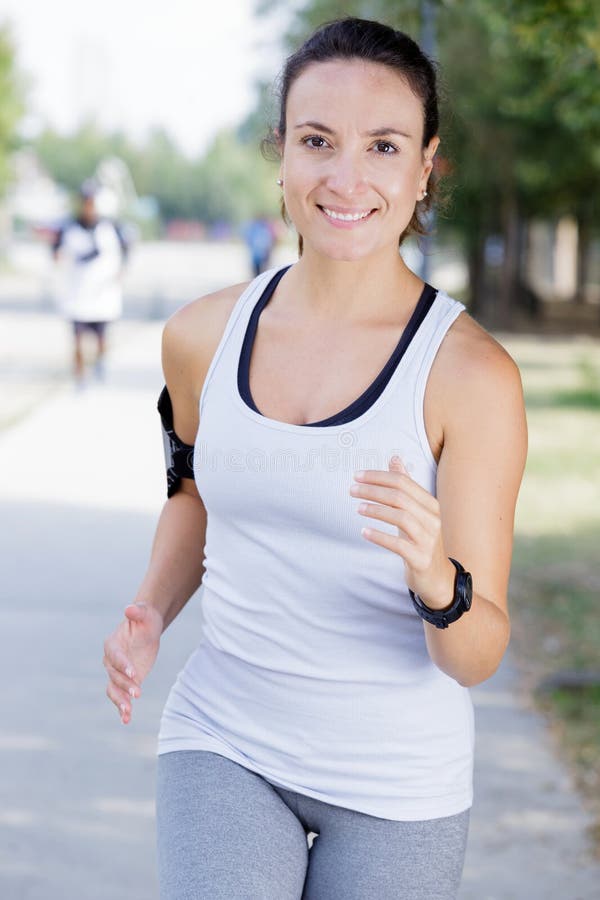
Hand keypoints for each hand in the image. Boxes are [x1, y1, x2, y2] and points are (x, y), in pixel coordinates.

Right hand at [103, 603, 162, 723]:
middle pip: (114, 676)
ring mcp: (117, 673)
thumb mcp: (144, 614)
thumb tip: (129, 608)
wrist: (147, 628)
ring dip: (120, 702)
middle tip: (138, 692)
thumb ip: (136, 612)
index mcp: (112, 644)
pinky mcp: (125, 682)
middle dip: (125, 685)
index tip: (134, 673)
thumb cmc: (145, 618)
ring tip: (127, 713)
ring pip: (114, 690)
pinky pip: (121, 696)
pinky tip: (127, 720)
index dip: (122, 664)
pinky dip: (123, 708)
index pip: (115, 656)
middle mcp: (111, 660)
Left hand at [350, 456, 454, 608]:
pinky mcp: (421, 559)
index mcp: (431, 504)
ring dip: (376, 510)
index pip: (403, 482)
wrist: (437, 577)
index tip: (357, 476)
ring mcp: (428, 540)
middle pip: (400, 497)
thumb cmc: (421, 540)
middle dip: (373, 490)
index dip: (379, 476)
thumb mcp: (414, 511)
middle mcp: (433, 519)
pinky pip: (399, 545)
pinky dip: (380, 536)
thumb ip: (405, 486)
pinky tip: (364, 532)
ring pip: (401, 517)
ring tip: (358, 508)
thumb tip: (395, 459)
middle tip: (352, 490)